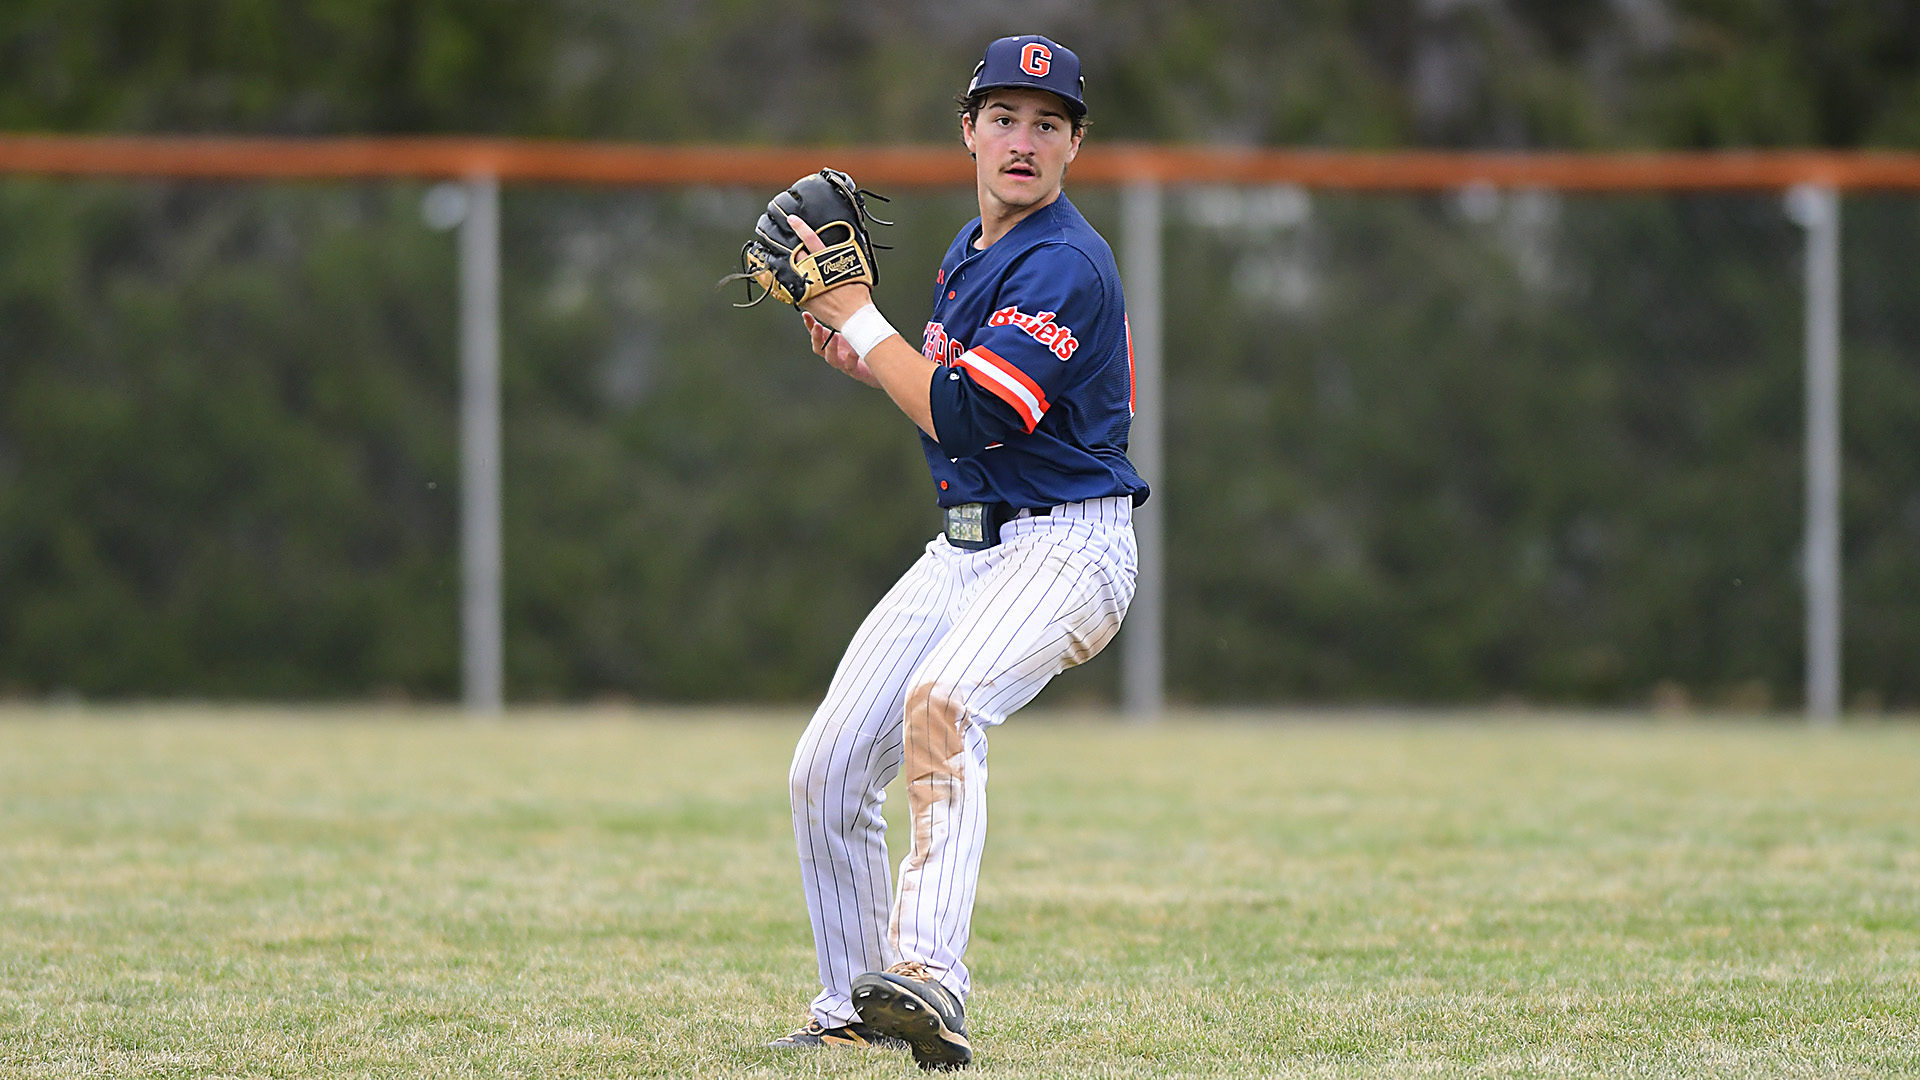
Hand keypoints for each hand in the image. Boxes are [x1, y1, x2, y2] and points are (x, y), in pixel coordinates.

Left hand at [788, 214, 874, 329]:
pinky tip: (776, 277)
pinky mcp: (802, 297)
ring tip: (778, 257)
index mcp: (826, 260)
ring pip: (788, 267)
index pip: (810, 238)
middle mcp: (813, 270)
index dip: (800, 227)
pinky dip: (781, 280)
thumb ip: (847, 254)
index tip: (791, 219)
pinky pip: (788, 286)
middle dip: (790, 246)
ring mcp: (806, 283)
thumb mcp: (857, 266)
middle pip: (795, 252)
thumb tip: (847, 245)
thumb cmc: (857, 293)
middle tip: (782, 240)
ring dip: (784, 262)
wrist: (853, 315)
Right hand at [803, 311, 879, 386]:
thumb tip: (841, 302)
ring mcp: (844, 364)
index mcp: (833, 344)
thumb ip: (847, 320)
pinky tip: (854, 349)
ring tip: (833, 337)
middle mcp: (836, 354)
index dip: (809, 326)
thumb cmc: (867, 346)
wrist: (882, 364)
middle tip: (817, 326)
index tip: (806, 314)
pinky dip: (851, 357)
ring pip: (831, 359)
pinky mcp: (856, 372)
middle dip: (816, 337)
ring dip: (830, 347)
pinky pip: (851, 366)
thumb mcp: (855, 330)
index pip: (817, 335)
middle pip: (819, 349)